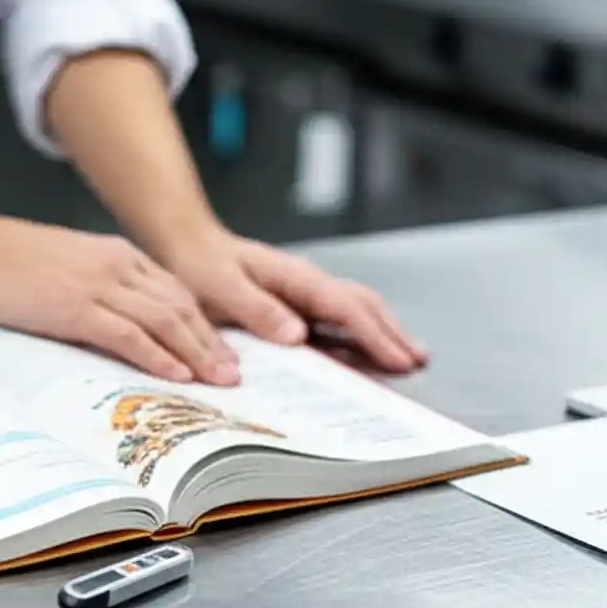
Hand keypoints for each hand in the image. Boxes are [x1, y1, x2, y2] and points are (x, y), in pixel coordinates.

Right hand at [0, 216, 240, 384]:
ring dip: (197, 352)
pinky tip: (177, 373)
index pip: (176, 291)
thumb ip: (103, 288)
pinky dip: (158, 355)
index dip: (204, 323)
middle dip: (212, 342)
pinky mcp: (78, 306)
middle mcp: (119, 266)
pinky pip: (129, 334)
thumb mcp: (72, 268)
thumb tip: (123, 325)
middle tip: (234, 373)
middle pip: (181, 306)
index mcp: (119, 255)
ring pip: (164, 320)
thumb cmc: (13, 264)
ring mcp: (100, 285)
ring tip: (218, 379)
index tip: (221, 350)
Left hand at [160, 230, 428, 373]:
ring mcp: (304, 293)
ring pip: (356, 311)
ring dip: (382, 333)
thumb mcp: (221, 287)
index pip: (347, 308)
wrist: (189, 246)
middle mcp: (307, 283)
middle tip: (417, 362)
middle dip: (392, 333)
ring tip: (406, 359)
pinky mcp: (296, 305)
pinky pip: (336, 321)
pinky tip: (367, 355)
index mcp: (295, 278)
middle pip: (363, 306)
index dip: (375, 335)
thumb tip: (297, 334)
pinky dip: (358, 337)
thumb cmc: (202, 265)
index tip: (398, 358)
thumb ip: (257, 309)